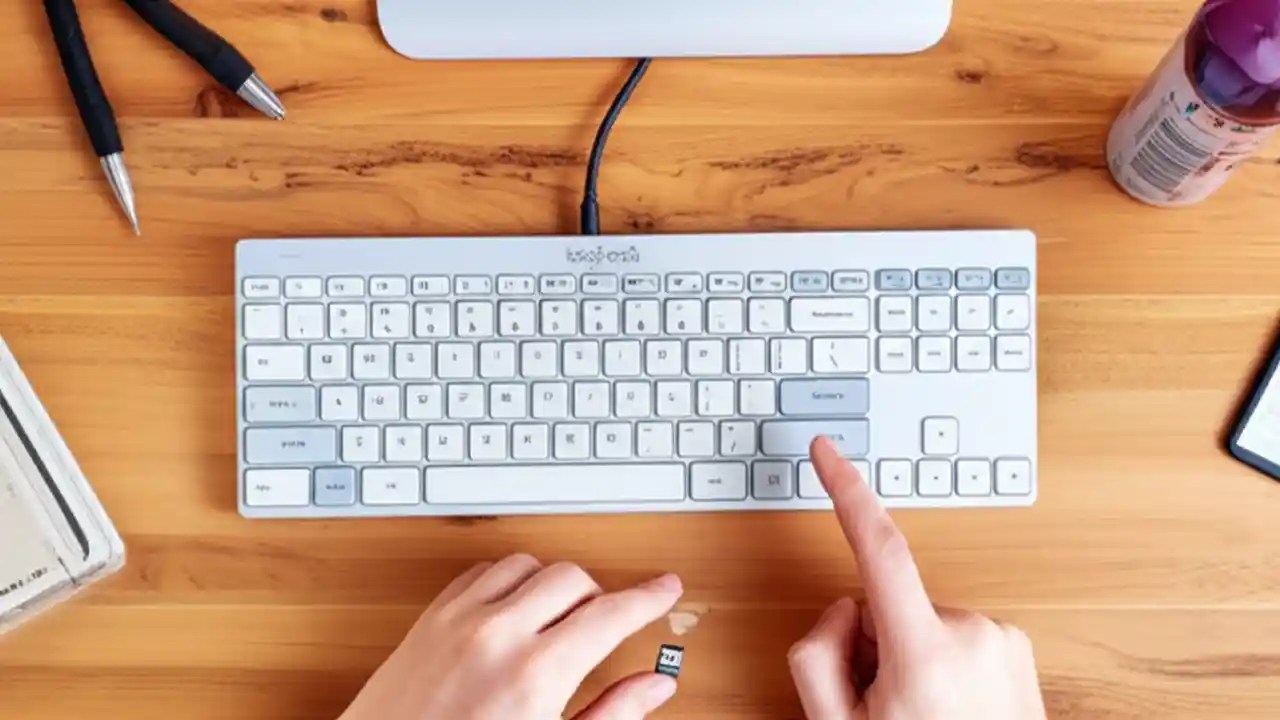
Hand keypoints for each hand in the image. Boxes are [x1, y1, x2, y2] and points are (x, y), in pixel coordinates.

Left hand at [340, 554, 682, 719]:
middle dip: (599, 595)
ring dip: (550, 583)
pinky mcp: (429, 619)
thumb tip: (652, 688)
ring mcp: (458, 622)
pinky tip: (513, 609)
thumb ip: (610, 716)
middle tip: (607, 622)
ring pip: (527, 564)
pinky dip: (506, 581)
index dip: (648, 597)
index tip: (665, 588)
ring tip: (558, 617)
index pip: (611, 613)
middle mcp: (496, 636)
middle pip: (571, 578)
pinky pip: (481, 572)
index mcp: (535, 674)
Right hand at [788, 438, 1046, 719]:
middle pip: (888, 602)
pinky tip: (946, 707)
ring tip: (920, 713)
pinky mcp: (1018, 648)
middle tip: (879, 702)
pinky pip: (955, 634)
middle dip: (872, 640)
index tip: (828, 453)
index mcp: (926, 656)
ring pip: (921, 620)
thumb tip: (845, 608)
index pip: (880, 551)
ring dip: (908, 656)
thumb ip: (817, 654)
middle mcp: (974, 637)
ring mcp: (1003, 642)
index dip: (848, 492)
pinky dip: (940, 663)